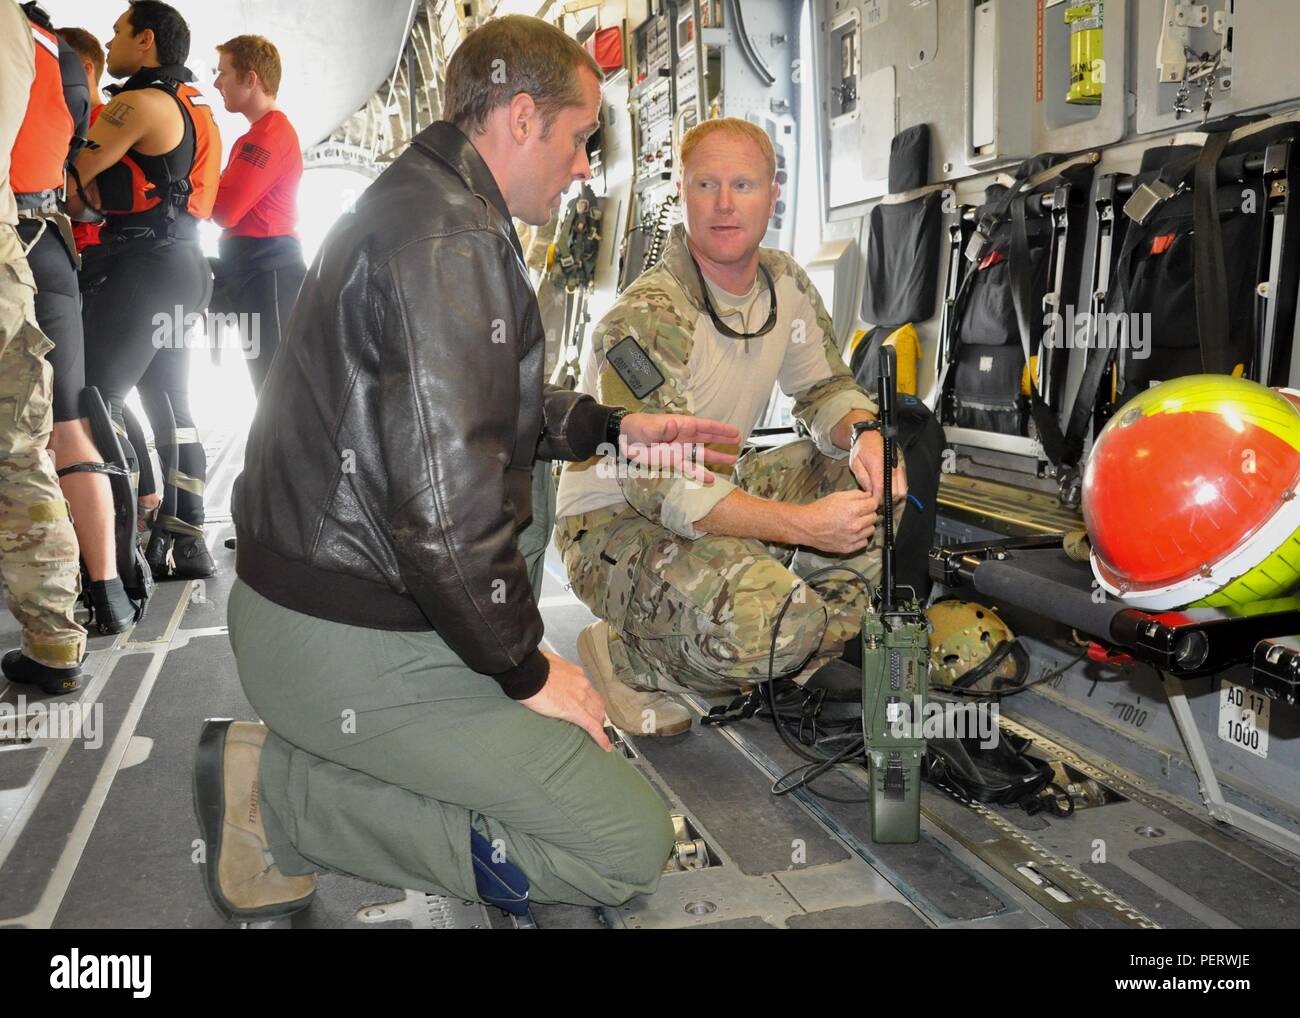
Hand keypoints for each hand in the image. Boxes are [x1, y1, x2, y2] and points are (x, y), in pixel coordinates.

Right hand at [520, 653, 611, 750]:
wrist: (529, 672)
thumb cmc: (534, 667)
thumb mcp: (548, 664)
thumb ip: (553, 672)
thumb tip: (547, 675)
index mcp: (575, 673)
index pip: (588, 689)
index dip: (592, 700)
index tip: (590, 705)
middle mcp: (582, 684)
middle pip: (597, 703)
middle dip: (599, 714)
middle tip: (597, 723)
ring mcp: (581, 698)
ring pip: (598, 714)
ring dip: (599, 724)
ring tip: (600, 735)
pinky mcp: (575, 711)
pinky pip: (592, 726)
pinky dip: (601, 737)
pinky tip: (605, 746)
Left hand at [619, 413, 740, 484]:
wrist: (625, 440)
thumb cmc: (638, 427)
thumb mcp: (650, 427)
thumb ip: (662, 428)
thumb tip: (672, 425)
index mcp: (682, 425)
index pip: (705, 426)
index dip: (720, 429)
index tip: (735, 432)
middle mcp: (685, 437)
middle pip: (708, 438)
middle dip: (723, 440)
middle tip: (739, 442)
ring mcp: (680, 450)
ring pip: (702, 454)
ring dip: (716, 457)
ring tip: (732, 460)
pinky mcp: (673, 461)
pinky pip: (690, 468)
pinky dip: (700, 474)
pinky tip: (710, 479)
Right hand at [791, 490, 880, 554]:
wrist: (807, 526)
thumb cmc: (820, 510)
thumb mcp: (838, 496)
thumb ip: (856, 494)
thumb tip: (869, 495)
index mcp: (853, 510)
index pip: (874, 504)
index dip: (871, 502)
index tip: (867, 503)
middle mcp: (855, 525)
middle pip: (874, 517)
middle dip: (868, 513)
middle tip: (858, 512)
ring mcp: (852, 538)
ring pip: (871, 530)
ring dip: (866, 526)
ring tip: (855, 523)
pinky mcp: (848, 548)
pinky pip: (864, 542)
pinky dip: (860, 537)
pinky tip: (852, 533)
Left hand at [850, 428, 907, 504]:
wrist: (871, 434)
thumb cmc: (862, 448)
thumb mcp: (855, 463)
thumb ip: (863, 479)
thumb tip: (870, 493)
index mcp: (878, 464)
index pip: (881, 488)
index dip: (878, 499)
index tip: (873, 503)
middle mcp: (891, 465)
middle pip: (896, 491)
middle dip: (887, 498)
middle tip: (878, 500)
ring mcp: (899, 466)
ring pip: (903, 489)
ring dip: (893, 495)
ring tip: (882, 494)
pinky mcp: (902, 466)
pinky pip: (904, 483)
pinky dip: (897, 488)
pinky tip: (888, 488)